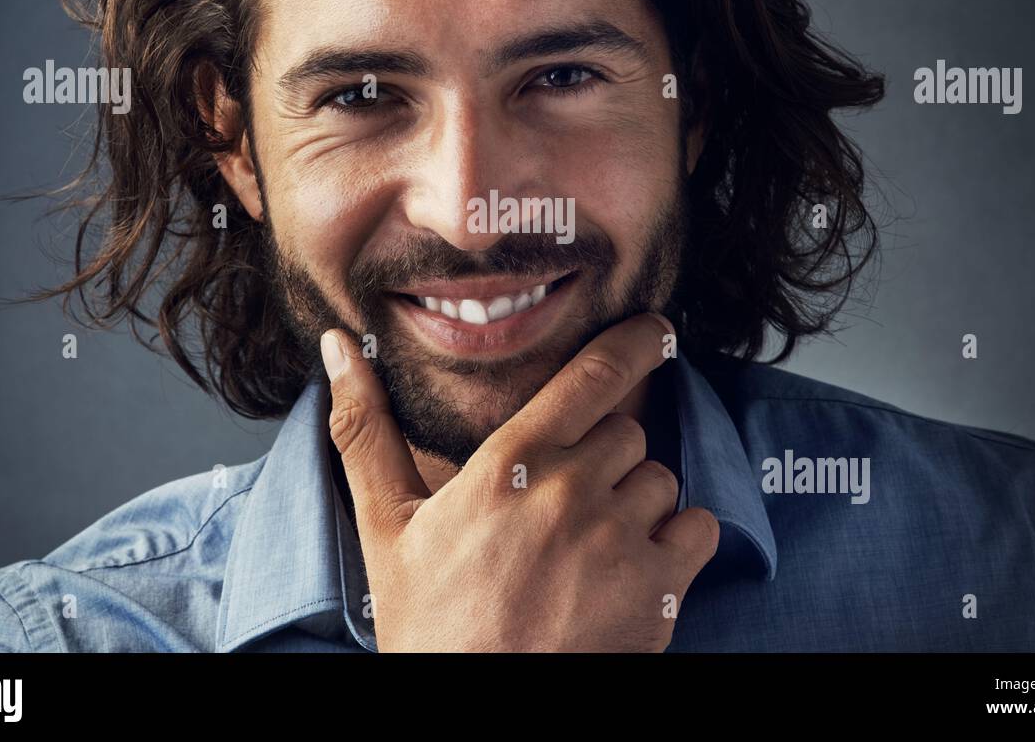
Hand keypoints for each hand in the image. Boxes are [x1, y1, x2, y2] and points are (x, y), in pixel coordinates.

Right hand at [320, 312, 719, 651]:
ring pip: (660, 479)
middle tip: (564, 509)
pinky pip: (699, 528)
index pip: (592, 375)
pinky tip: (632, 571)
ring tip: (588, 550)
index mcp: (508, 465)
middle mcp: (570, 492)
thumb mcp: (387, 526)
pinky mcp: (658, 590)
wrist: (472, 717)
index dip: (633, 343)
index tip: (656, 331)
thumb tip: (336, 345)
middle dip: (603, 460)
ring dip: (635, 504)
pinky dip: (677, 542)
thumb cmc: (430, 625)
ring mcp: (618, 540)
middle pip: (625, 432)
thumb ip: (366, 429)